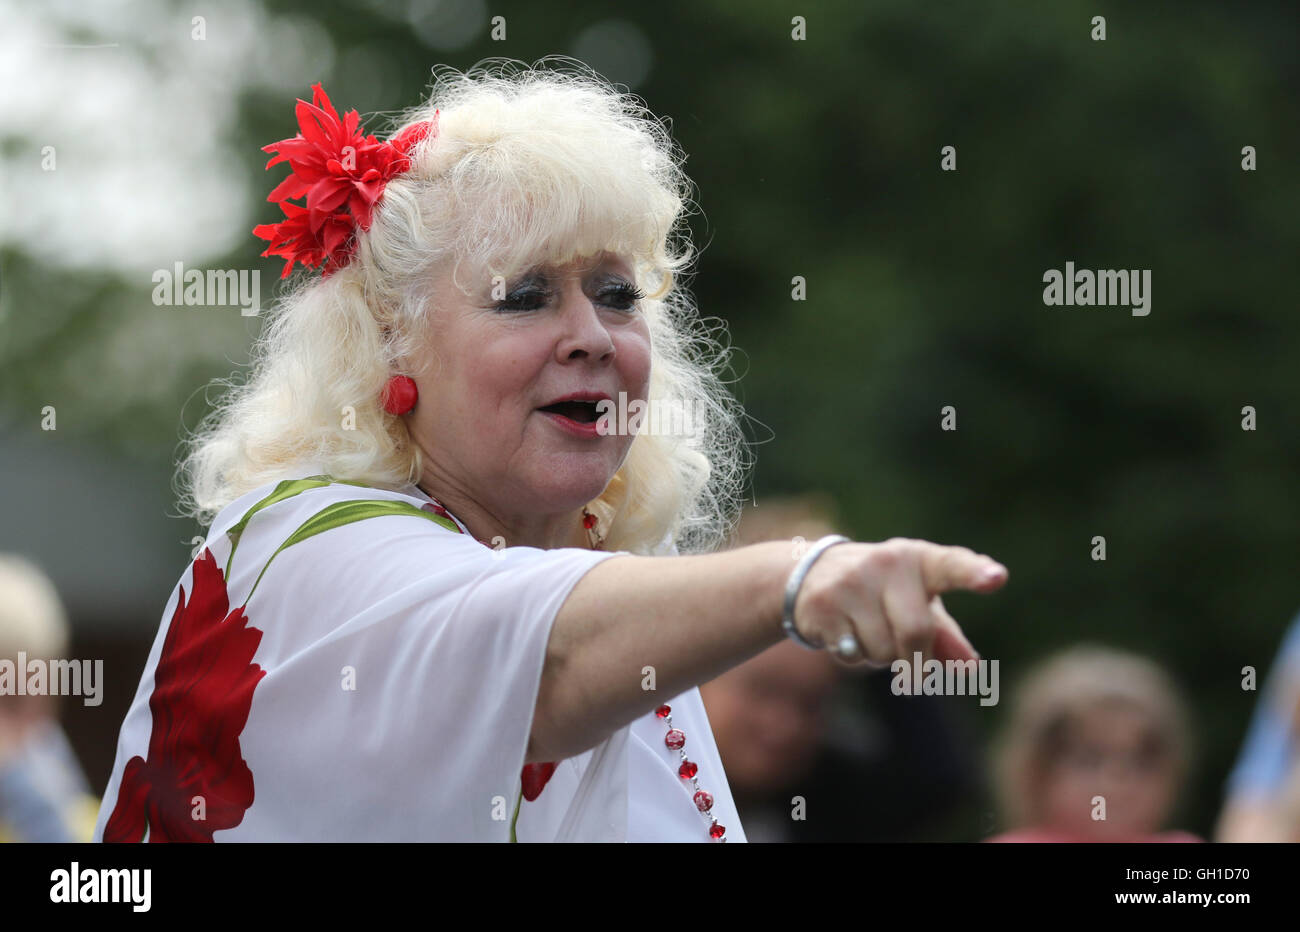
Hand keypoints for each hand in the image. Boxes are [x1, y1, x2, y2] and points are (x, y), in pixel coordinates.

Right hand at [791, 537, 1006, 664]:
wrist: (811, 573)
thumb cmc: (884, 592)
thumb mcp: (917, 603)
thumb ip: (947, 635)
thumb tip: (971, 669)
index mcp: (919, 559)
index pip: (952, 566)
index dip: (975, 573)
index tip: (997, 578)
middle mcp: (886, 563)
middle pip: (916, 633)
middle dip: (915, 661)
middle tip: (910, 663)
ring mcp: (851, 582)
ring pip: (882, 651)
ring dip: (880, 657)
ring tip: (866, 630)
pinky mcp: (823, 606)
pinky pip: (852, 655)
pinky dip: (854, 657)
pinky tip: (845, 633)